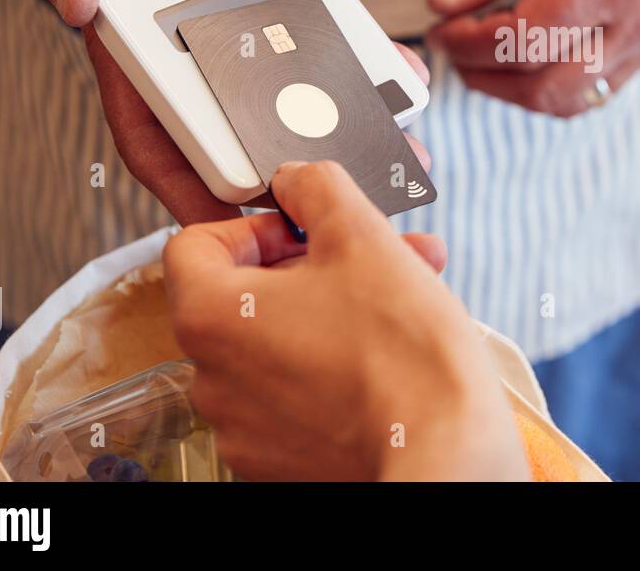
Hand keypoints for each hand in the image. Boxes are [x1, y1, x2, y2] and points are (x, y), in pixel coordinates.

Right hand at [15, 0, 430, 222]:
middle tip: (357, 206)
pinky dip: (367, 70)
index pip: (161, 147)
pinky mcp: (283, 21)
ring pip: (296, 111)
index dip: (200, 191)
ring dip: (348, 138)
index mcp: (135, 65)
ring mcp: (244, 53)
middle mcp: (193, 73)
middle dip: (298, 182)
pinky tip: (408, 80)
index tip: (250, 226)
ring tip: (404, 158)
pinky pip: (327, 54)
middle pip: (244, 144)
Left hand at [163, 161, 526, 480]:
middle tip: (372, 254)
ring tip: (402, 299)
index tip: (303, 228)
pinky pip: (295, 393)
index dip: (256, 224)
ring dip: (332, 310)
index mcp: (210, 316)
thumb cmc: (402, 354)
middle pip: (246, 295)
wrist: (444, 449)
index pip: (195, 244)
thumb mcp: (362, 235)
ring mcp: (244, 427)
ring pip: (279, 343)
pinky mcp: (280, 459)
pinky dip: (333, 365)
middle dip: (315, 265)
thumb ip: (316, 187)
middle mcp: (212, 378)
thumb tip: (297, 180)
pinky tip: (388, 352)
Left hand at [426, 0, 639, 116]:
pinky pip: (597, 89)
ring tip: (483, 57)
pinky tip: (526, 55)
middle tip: (453, 49)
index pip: (523, 39)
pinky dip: (552, 83)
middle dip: (487, 77)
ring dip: (518, 90)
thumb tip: (447, 1)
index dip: (469, 43)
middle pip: (547, 87)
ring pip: (573, 100)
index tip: (440, 28)